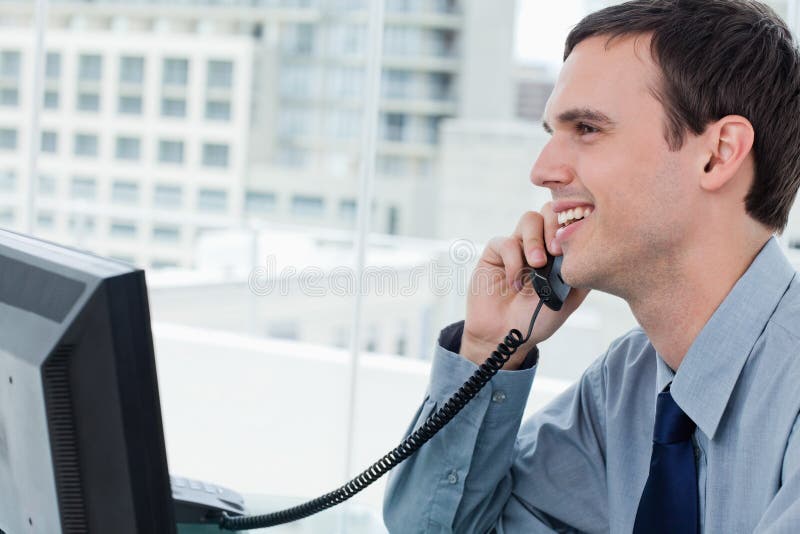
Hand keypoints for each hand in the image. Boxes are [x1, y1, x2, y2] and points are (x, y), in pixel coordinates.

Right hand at [460, 203, 590, 368]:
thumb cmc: (538, 319)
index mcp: (560, 251)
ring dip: (535, 241)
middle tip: (556, 251)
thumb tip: (592, 246)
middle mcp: (539, 243)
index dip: (575, 221)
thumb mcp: (569, 297)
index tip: (577, 243)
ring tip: (537, 265)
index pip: (570, 220)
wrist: (507, 336)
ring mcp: (518, 246)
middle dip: (555, 226)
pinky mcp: (495, 253)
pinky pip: (505, 242)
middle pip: (549, 210)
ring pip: (529, 219)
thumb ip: (580, 272)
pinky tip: (516, 282)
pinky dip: (513, 260)